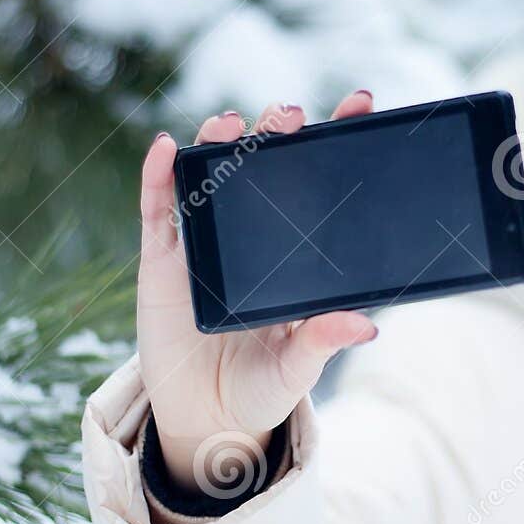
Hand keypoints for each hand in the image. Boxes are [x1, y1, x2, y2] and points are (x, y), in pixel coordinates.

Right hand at [136, 91, 379, 495]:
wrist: (208, 421)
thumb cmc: (262, 389)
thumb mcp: (297, 368)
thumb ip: (323, 342)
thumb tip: (365, 326)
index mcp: (291, 250)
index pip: (318, 182)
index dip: (334, 139)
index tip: (359, 102)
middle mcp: (248, 234)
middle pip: (263, 166)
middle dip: (276, 132)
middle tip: (291, 115)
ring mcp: (203, 241)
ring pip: (210, 174)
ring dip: (220, 139)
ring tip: (232, 121)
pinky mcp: (162, 260)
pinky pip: (158, 209)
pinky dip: (159, 174)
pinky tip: (167, 147)